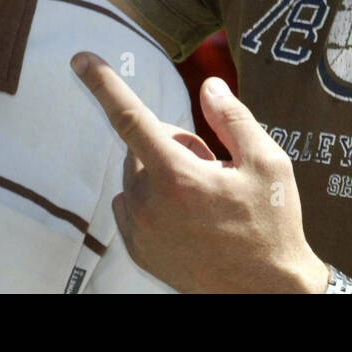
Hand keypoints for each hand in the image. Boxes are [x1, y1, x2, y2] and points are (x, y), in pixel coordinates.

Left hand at [71, 51, 329, 293]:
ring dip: (163, 172)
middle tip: (212, 165)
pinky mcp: (138, 250)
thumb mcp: (267, 163)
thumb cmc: (271, 225)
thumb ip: (233, 119)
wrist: (268, 292)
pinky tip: (189, 215)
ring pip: (137, 175)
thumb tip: (209, 85)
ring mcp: (139, 231)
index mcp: (177, 176)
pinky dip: (154, 199)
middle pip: (142, 146)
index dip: (103, 84)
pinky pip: (132, 205)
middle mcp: (148, 203)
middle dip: (172, 143)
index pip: (130, 117)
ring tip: (204, 195)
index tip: (80, 59)